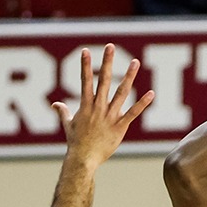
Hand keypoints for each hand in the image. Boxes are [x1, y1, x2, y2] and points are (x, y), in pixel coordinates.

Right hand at [57, 45, 153, 168]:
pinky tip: (151, 93)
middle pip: (104, 80)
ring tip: (135, 62)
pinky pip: (133, 113)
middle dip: (107, 62)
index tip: (86, 51)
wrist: (83, 159)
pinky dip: (142, 103)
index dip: (85, 65)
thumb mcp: (67, 125)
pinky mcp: (120, 127)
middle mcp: (98, 107)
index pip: (85, 81)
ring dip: (129, 77)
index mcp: (86, 105)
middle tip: (110, 46)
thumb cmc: (75, 143)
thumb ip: (63, 112)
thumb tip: (55, 104)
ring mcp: (110, 116)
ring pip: (121, 93)